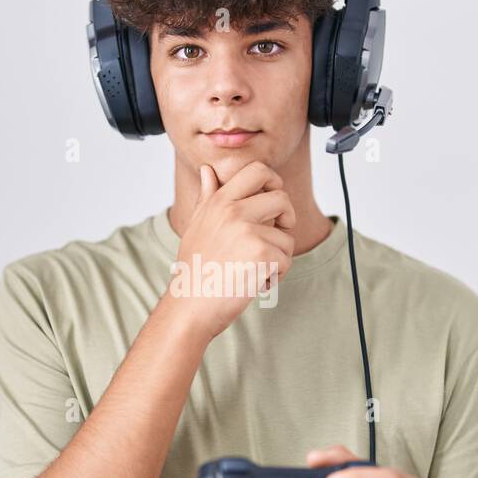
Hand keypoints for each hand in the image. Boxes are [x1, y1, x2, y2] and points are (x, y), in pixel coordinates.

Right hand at [161, 161, 295, 340]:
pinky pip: (286, 260)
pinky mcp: (261, 254)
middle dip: (287, 219)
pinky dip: (276, 276)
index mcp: (218, 201)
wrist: (190, 306)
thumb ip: (208, 197)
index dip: (274, 183)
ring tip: (254, 270)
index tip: (273, 204)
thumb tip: (208, 170)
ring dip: (278, 258)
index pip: (258, 170)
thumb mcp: (196, 226)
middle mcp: (232, 211)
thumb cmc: (194, 269)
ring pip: (286, 237)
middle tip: (275, 239)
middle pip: (281, 198)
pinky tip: (255, 283)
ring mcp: (247, 231)